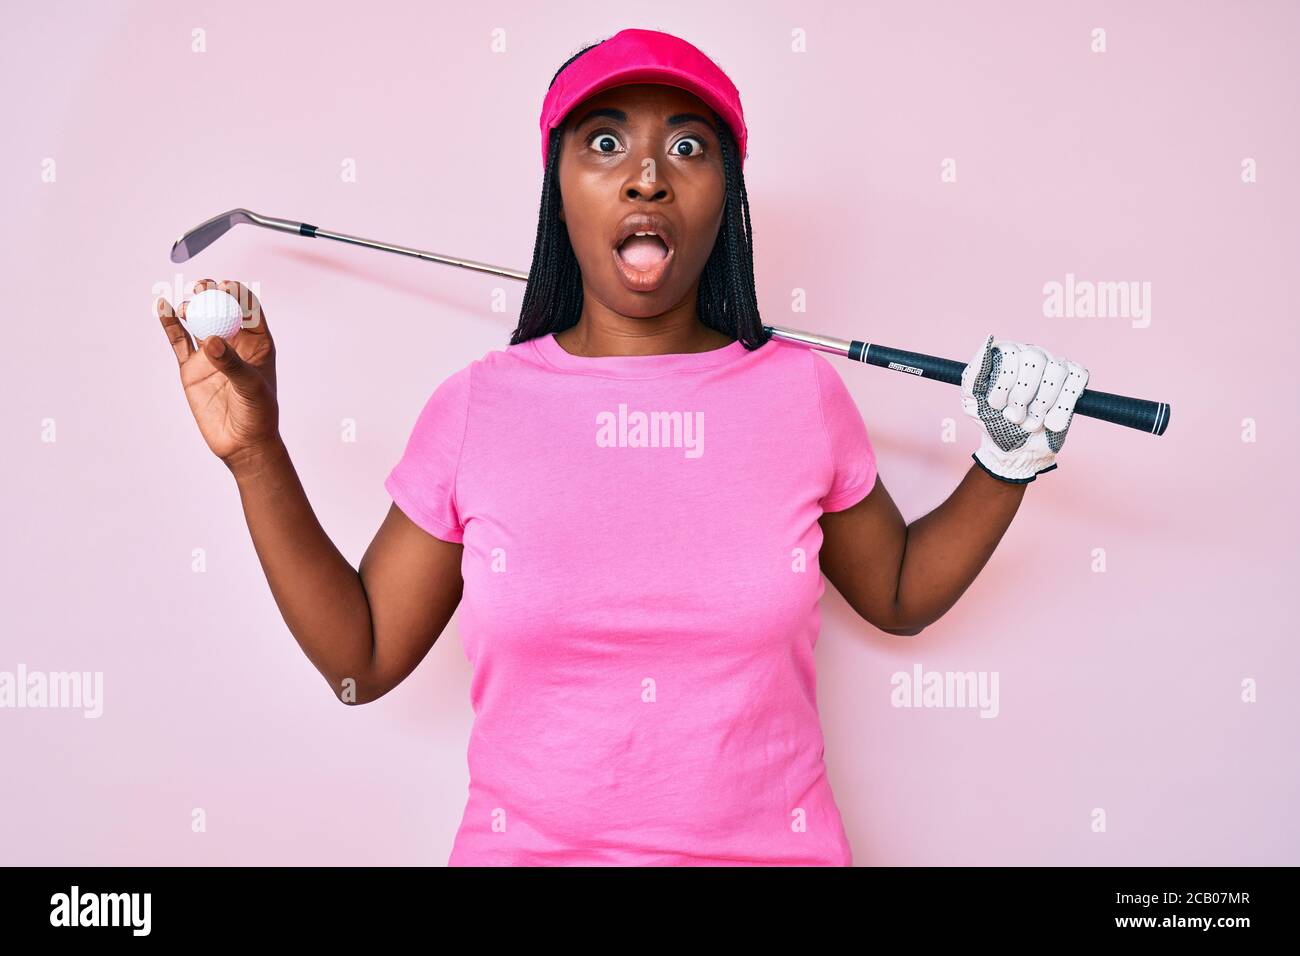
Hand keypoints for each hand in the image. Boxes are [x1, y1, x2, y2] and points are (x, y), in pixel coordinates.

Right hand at [157, 279, 279, 471]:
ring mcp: (211, 353)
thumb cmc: (258, 414)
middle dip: (211, 292)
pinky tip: (163, 306)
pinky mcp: (191, 367)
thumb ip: (232, 364)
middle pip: (221, 308)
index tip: (225, 286)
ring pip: (198, 320)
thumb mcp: (251, 387)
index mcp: (258, 342)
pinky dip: (170, 323)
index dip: (237, 293)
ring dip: (192, 306)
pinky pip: (178, 340)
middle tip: (201, 286)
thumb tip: (211, 341)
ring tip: (189, 306)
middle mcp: (234, 342)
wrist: (242, 443)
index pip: (249, 309)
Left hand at [959, 334, 1088, 482]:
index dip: (1004, 383)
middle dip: (1022, 395)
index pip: (1010, 352)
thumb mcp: (972, 401)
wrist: (1016, 449)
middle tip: (1014, 417)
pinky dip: (1064, 405)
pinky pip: (1078, 379)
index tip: (996, 406)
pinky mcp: (1074, 379)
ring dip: (1042, 404)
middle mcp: (1031, 354)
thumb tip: (990, 339)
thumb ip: (973, 372)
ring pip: (1057, 370)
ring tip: (1031, 422)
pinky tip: (1051, 421)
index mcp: (1006, 355)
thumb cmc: (993, 422)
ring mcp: (1054, 365)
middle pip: (1034, 358)